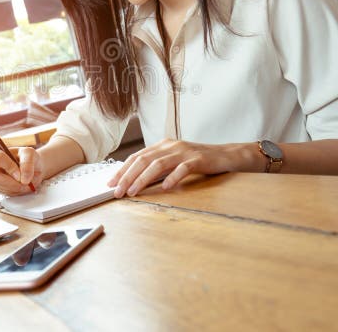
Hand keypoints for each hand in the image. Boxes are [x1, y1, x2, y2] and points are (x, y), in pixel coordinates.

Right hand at [0, 146, 43, 195]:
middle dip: (11, 183)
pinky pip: (5, 193)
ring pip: (0, 188)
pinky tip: (22, 186)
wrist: (32, 168)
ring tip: (27, 183)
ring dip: (16, 188)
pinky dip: (17, 192)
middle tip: (24, 183)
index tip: (20, 175)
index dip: (10, 167)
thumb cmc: (28, 158)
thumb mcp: (30, 154)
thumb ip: (27, 164)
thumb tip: (24, 179)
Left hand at [107, 139, 259, 197]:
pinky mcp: (199, 159)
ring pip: (158, 164)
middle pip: (143, 160)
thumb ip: (157, 168)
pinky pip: (183, 168)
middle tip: (117, 191)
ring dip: (143, 179)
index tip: (110, 183)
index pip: (137, 157)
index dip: (122, 170)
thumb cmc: (198, 162)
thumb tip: (134, 181)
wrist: (227, 156)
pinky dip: (173, 178)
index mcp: (162, 145)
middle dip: (127, 176)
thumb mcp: (174, 162)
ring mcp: (184, 151)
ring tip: (132, 191)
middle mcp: (171, 146)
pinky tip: (165, 188)